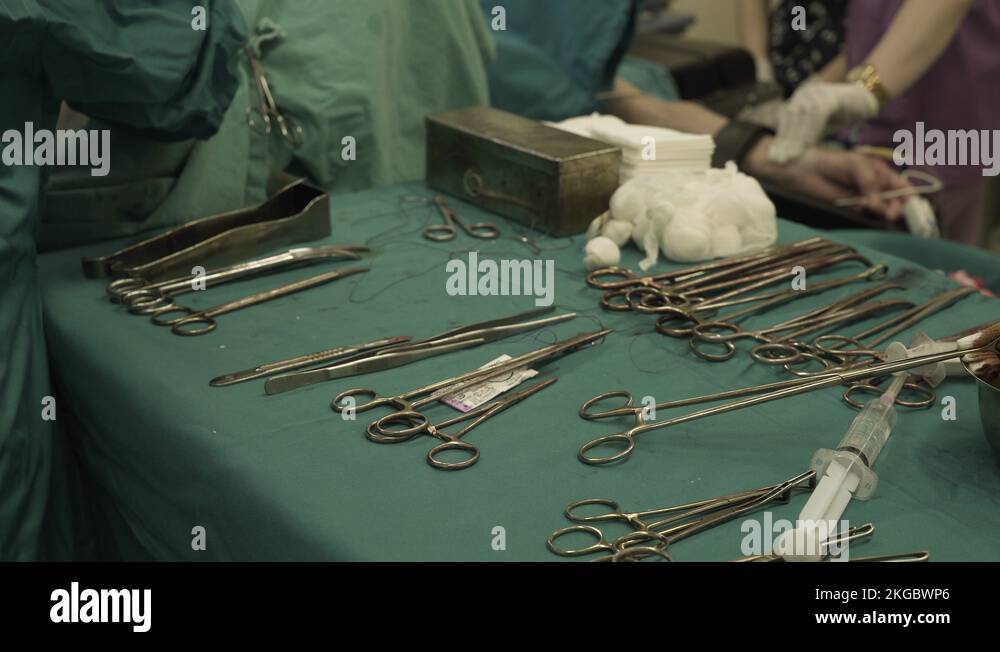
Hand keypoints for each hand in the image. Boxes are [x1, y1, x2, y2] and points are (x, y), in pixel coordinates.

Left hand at [744, 138, 908, 220]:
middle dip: (896, 209)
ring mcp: (865, 200)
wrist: (805, 171)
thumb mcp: (857, 166)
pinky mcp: (852, 209)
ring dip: (882, 213)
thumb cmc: (832, 162)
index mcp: (883, 174)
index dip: (911, 198)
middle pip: (896, 203)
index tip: (912, 208)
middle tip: (889, 214)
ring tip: (872, 208)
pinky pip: (866, 216)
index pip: (904, 188)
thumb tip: (878, 205)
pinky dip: (868, 215)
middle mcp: (877, 188)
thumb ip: (870, 184)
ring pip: (882, 211)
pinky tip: (863, 209)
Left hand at [768, 82, 879, 163]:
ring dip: (798, 137)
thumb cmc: (839, 114)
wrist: (864, 98)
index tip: (773, 158)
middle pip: (791, 118)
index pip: (785, 121)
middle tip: (781, 160)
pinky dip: (813, 129)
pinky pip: (819, 113)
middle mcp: (804, 93)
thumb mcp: (817, 125)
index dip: (780, 140)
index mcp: (797, 100)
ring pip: (803, 116)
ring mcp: (817, 92)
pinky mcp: (832, 95)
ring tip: (793, 155)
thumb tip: (786, 155)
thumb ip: (803, 135)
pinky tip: (808, 143)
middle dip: (786, 141)